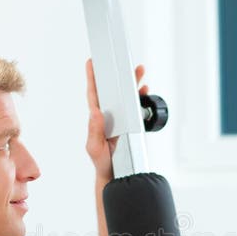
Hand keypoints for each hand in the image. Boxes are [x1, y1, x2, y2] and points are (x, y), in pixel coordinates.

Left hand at [86, 59, 146, 180]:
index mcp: (97, 119)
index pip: (94, 95)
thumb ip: (94, 130)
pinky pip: (138, 107)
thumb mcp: (95, 147)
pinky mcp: (132, 125)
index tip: (91, 62)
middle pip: (113, 91)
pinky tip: (145, 92)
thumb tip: (95, 112)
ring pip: (127, 97)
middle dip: (118, 75)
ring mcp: (121, 120)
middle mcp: (109, 116)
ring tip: (139, 71)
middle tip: (123, 61)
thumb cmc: (102, 161)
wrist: (116, 174)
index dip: (92, 78)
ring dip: (133, 84)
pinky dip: (142, 99)